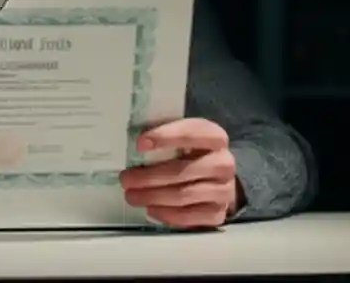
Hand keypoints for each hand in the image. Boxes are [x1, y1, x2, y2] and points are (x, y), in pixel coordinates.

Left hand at [118, 118, 241, 228]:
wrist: (219, 179)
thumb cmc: (193, 154)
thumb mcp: (184, 138)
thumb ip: (166, 137)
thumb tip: (135, 145)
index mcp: (215, 137)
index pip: (191, 133)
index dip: (165, 137)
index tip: (140, 144)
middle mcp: (223, 163)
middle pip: (181, 171)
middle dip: (149, 176)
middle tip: (125, 178)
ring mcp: (224, 190)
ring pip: (182, 195)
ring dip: (152, 197)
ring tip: (131, 195)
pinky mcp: (218, 213)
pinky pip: (188, 216)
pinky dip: (166, 214)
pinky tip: (150, 209)